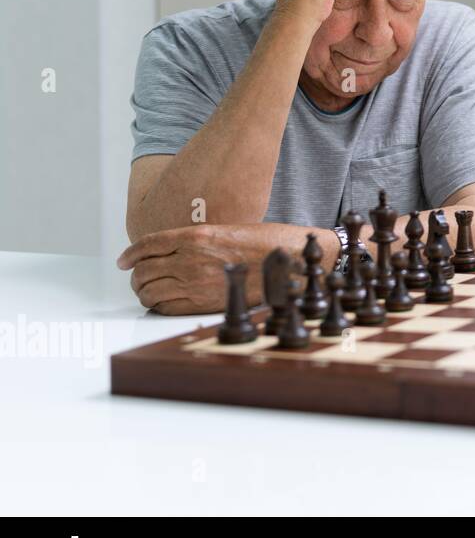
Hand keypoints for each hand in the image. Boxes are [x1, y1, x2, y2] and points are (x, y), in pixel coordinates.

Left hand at [117, 224, 280, 314]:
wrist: (287, 264)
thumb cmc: (263, 244)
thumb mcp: (225, 230)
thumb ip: (195, 240)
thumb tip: (170, 252)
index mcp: (195, 236)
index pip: (147, 245)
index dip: (130, 254)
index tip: (124, 260)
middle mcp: (190, 259)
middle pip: (144, 270)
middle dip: (136, 276)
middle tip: (138, 278)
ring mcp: (195, 283)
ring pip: (150, 291)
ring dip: (144, 292)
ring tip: (149, 292)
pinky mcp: (202, 303)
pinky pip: (166, 307)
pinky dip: (158, 306)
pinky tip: (162, 303)